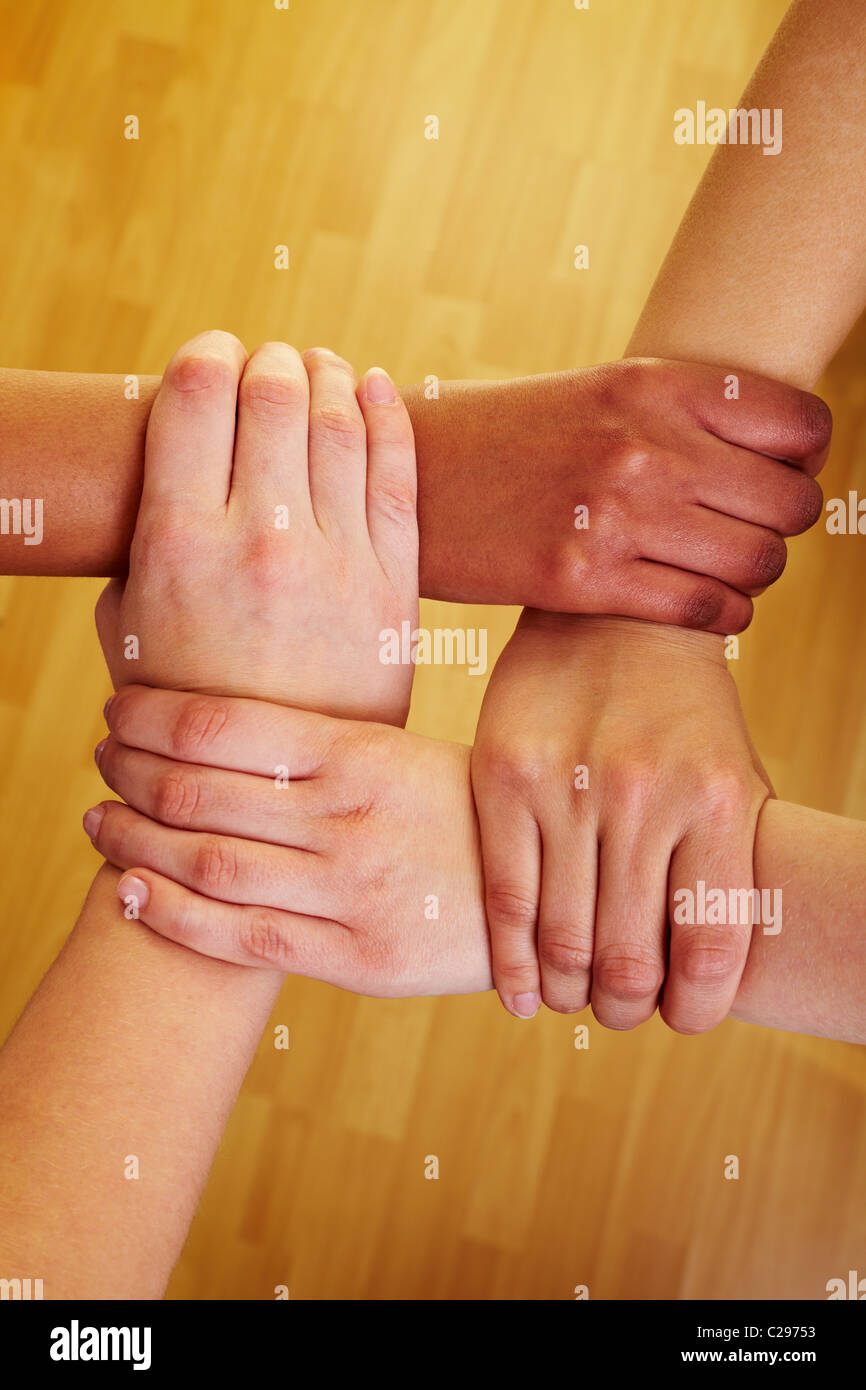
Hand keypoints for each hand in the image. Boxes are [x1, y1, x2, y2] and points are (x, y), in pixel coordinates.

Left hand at [83, 686, 490, 995]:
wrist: (545, 895)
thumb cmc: (458, 809)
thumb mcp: (400, 751)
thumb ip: (316, 740)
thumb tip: (213, 720)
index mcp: (362, 753)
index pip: (225, 724)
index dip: (152, 716)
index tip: (117, 709)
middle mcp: (350, 818)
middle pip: (201, 792)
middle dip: (130, 772)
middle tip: (101, 759)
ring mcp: (352, 892)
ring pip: (210, 864)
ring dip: (134, 841)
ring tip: (98, 822)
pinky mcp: (358, 957)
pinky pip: (242, 936)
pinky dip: (172, 914)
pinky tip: (129, 891)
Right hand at [95, 331, 418, 724]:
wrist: (272, 787)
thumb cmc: (187, 704)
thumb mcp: (128, 628)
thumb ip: (141, 542)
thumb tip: (170, 471)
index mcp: (178, 543)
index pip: (197, 392)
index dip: (206, 355)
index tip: (212, 357)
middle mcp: (261, 540)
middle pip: (273, 392)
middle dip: (268, 361)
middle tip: (268, 364)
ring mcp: (336, 561)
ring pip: (340, 422)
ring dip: (326, 375)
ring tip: (318, 368)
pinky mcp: (393, 585)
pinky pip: (399, 475)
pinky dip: (388, 415)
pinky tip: (371, 389)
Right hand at [414, 359, 828, 630]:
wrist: (412, 475)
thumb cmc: (511, 437)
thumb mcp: (600, 394)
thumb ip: (683, 416)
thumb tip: (774, 458)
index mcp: (655, 386)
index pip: (800, 428)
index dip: (805, 463)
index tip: (778, 478)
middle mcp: (645, 446)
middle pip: (790, 505)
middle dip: (782, 528)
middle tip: (749, 533)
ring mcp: (615, 515)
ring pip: (756, 563)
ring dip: (753, 577)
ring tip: (724, 572)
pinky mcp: (583, 580)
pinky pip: (704, 611)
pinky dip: (720, 617)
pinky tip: (699, 605)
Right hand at [470, 611, 771, 1030]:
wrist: (613, 616)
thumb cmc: (683, 713)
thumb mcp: (732, 778)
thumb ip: (721, 870)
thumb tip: (697, 980)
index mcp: (714, 800)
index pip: (711, 949)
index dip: (697, 1008)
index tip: (681, 1018)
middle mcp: (642, 795)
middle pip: (629, 958)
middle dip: (625, 1007)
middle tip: (619, 1010)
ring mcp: (567, 786)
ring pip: (561, 940)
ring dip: (568, 991)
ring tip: (571, 996)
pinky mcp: (502, 777)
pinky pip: (504, 898)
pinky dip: (510, 963)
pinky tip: (520, 990)